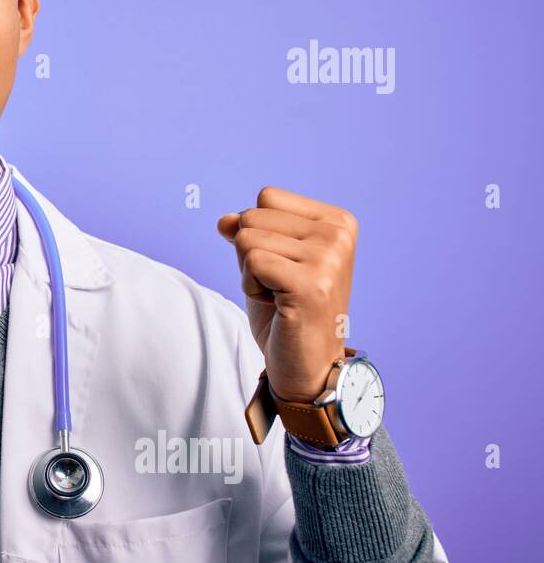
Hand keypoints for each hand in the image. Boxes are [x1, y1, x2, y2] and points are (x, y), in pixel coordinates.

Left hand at [216, 187, 356, 403]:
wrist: (307, 366)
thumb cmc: (287, 312)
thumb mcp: (265, 262)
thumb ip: (248, 232)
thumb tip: (223, 220)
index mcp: (337, 220)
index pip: (266, 197)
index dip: (259, 233)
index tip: (283, 266)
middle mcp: (338, 233)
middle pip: (252, 216)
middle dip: (251, 254)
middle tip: (279, 286)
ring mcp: (328, 257)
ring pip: (246, 239)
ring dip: (250, 274)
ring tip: (280, 296)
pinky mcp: (311, 283)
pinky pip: (251, 262)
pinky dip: (251, 287)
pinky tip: (277, 306)